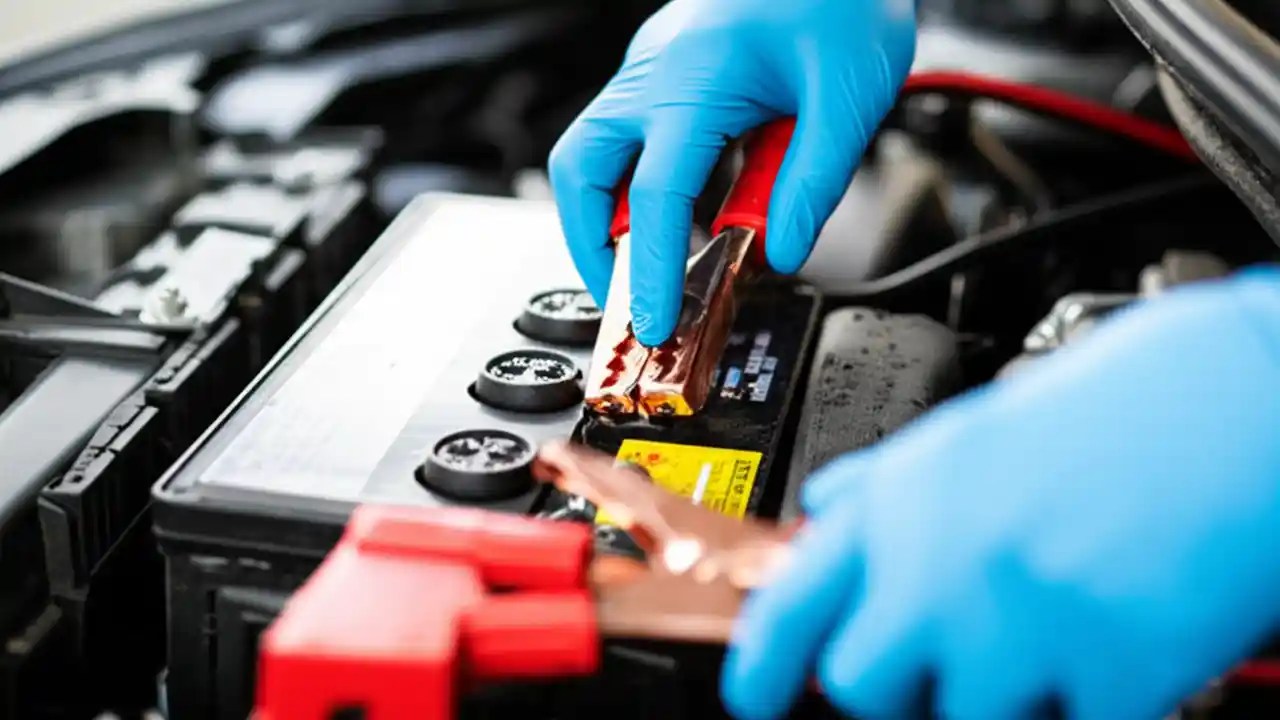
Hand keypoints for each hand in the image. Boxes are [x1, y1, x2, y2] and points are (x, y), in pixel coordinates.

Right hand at [548, 0, 916, 345]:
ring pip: (593, 155)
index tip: (654, 323)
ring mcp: (651, 67)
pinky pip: (629, 137)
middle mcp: (655, 73)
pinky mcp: (663, 67)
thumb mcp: (849, 96)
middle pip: (582, 172)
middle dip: (592, 245)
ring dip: (610, 218)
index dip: (651, 270)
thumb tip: (779, 250)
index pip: (657, 196)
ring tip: (651, 268)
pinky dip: (640, 186)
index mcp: (695, 80)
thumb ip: (811, 182)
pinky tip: (683, 213)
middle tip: (626, 298)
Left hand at [722, 269, 1279, 719]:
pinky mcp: (1110, 672)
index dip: (760, 664)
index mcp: (901, 499)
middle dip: (898, 686)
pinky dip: (1086, 705)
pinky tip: (1112, 647)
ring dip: (1000, 695)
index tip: (754, 693)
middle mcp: (942, 561)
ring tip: (1050, 636)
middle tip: (948, 659)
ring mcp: (1020, 621)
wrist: (1237, 398)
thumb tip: (821, 510)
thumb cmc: (1114, 407)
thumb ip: (886, 486)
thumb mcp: (970, 432)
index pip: (789, 601)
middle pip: (860, 683)